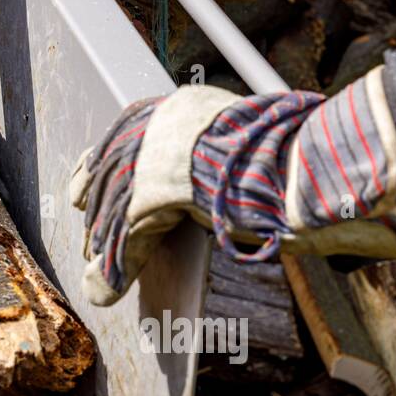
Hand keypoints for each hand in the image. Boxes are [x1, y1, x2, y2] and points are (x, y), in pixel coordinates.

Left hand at [70, 68, 395, 305]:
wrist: (317, 163)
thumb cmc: (306, 160)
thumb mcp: (253, 150)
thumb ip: (226, 163)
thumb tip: (233, 180)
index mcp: (189, 109)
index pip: (128, 128)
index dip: (101, 158)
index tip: (81, 178)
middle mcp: (168, 125)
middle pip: (115, 166)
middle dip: (95, 200)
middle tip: (78, 219)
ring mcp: (162, 156)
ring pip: (118, 204)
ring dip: (106, 241)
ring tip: (94, 267)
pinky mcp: (161, 192)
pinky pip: (129, 234)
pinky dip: (117, 264)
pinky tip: (104, 286)